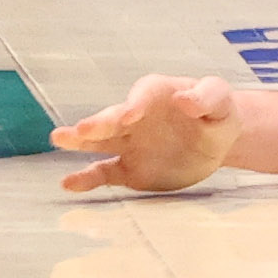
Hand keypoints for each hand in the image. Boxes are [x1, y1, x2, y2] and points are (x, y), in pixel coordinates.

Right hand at [52, 74, 244, 192]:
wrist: (217, 141)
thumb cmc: (218, 113)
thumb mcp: (220, 100)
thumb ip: (206, 98)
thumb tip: (184, 101)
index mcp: (157, 93)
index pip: (142, 96)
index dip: (135, 105)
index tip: (130, 115)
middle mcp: (135, 116)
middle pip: (114, 118)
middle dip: (99, 123)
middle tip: (80, 129)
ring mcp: (129, 143)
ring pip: (100, 142)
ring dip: (80, 141)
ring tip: (57, 138)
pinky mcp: (129, 170)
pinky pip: (105, 173)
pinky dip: (87, 178)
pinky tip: (69, 183)